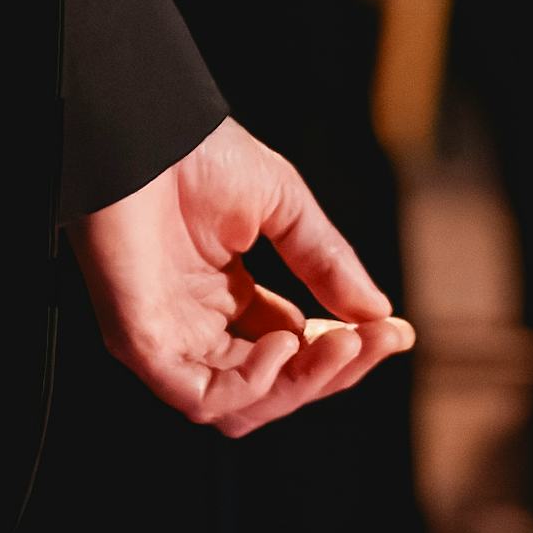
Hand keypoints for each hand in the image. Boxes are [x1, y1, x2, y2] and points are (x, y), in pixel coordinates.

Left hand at [77, 122, 412, 436]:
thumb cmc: (194, 154)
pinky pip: (201, 396)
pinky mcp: (141, 343)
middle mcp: (196, 326)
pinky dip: (251, 385)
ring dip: (302, 382)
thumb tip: (377, 314)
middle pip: (275, 385)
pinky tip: (282, 344)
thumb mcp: (283, 206)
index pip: (292, 349)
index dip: (343, 349)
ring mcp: (168, 339)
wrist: (142, 129)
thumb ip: (326, 263)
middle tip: (373, 338)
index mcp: (226, 295)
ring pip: (246, 404)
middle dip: (333, 370)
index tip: (391, 330)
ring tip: (337, 341)